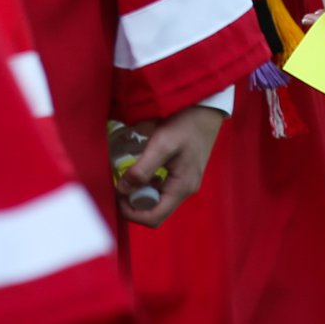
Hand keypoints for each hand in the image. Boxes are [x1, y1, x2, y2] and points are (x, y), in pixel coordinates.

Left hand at [116, 104, 223, 228]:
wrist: (206, 107)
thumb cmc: (186, 123)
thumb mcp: (162, 143)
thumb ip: (142, 168)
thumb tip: (122, 189)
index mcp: (182, 188)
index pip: (154, 218)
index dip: (131, 213)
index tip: (118, 195)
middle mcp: (186, 189)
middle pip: (156, 211)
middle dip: (134, 202)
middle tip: (122, 184)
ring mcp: (186, 182)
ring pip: (159, 200)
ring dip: (141, 193)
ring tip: (130, 176)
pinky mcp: (184, 173)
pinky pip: (164, 188)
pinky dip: (150, 184)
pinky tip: (144, 169)